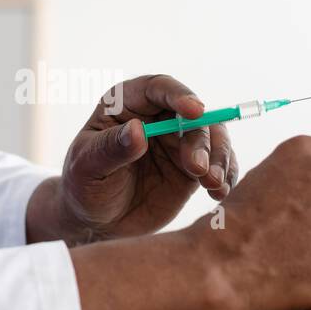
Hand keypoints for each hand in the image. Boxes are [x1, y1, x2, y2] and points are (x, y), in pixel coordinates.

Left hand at [50, 74, 239, 242]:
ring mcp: (179, 142)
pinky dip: (226, 175)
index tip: (194, 111)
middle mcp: (158, 117)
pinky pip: (219, 164)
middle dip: (201, 140)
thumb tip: (138, 131)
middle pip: (193, 115)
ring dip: (220, 158)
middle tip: (198, 169)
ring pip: (213, 137)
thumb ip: (111, 149)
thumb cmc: (84, 185)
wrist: (96, 221)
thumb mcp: (87, 166)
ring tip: (214, 184)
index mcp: (127, 104)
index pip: (157, 88)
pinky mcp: (193, 167)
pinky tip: (220, 193)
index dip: (179, 95)